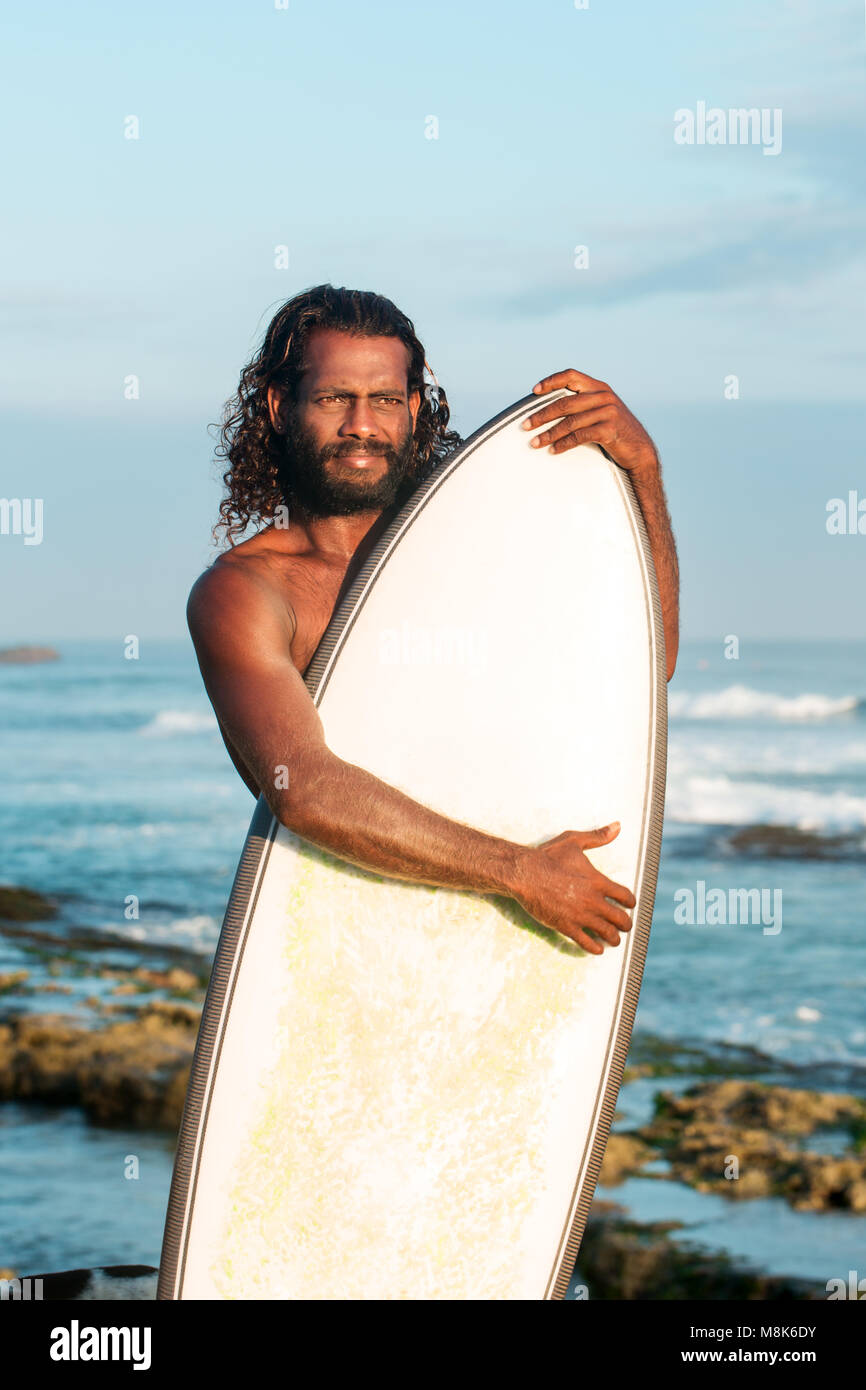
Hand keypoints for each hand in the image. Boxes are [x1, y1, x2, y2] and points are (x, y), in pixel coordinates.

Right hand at [509, 823, 635, 953]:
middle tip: (624, 926)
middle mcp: (593, 901)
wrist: (524, 873)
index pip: (625, 896)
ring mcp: (580, 916)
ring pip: (607, 934)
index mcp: (598, 881)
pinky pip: (586, 943)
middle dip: (625, 924)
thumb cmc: (548, 856)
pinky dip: (595, 948)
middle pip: (620, 919)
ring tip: (613, 940)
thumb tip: (618, 826)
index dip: (630, 903)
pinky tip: (598, 950)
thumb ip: (598, 836)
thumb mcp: (574, 841)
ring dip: (613, 938)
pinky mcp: (566, 926)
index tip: (629, 905)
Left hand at [521, 368, 657, 475]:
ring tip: (535, 443)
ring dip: (549, 434)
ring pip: (570, 422)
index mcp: (599, 387)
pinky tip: (553, 450)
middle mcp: (604, 396)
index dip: (551, 381)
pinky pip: (580, 436)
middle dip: (542, 415)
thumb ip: (583, 405)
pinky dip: (563, 444)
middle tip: (525, 425)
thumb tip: (550, 409)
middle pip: (565, 403)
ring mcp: (608, 412)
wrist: (640, 450)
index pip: (571, 376)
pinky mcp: (610, 430)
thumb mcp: (602, 411)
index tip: (534, 391)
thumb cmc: (615, 432)